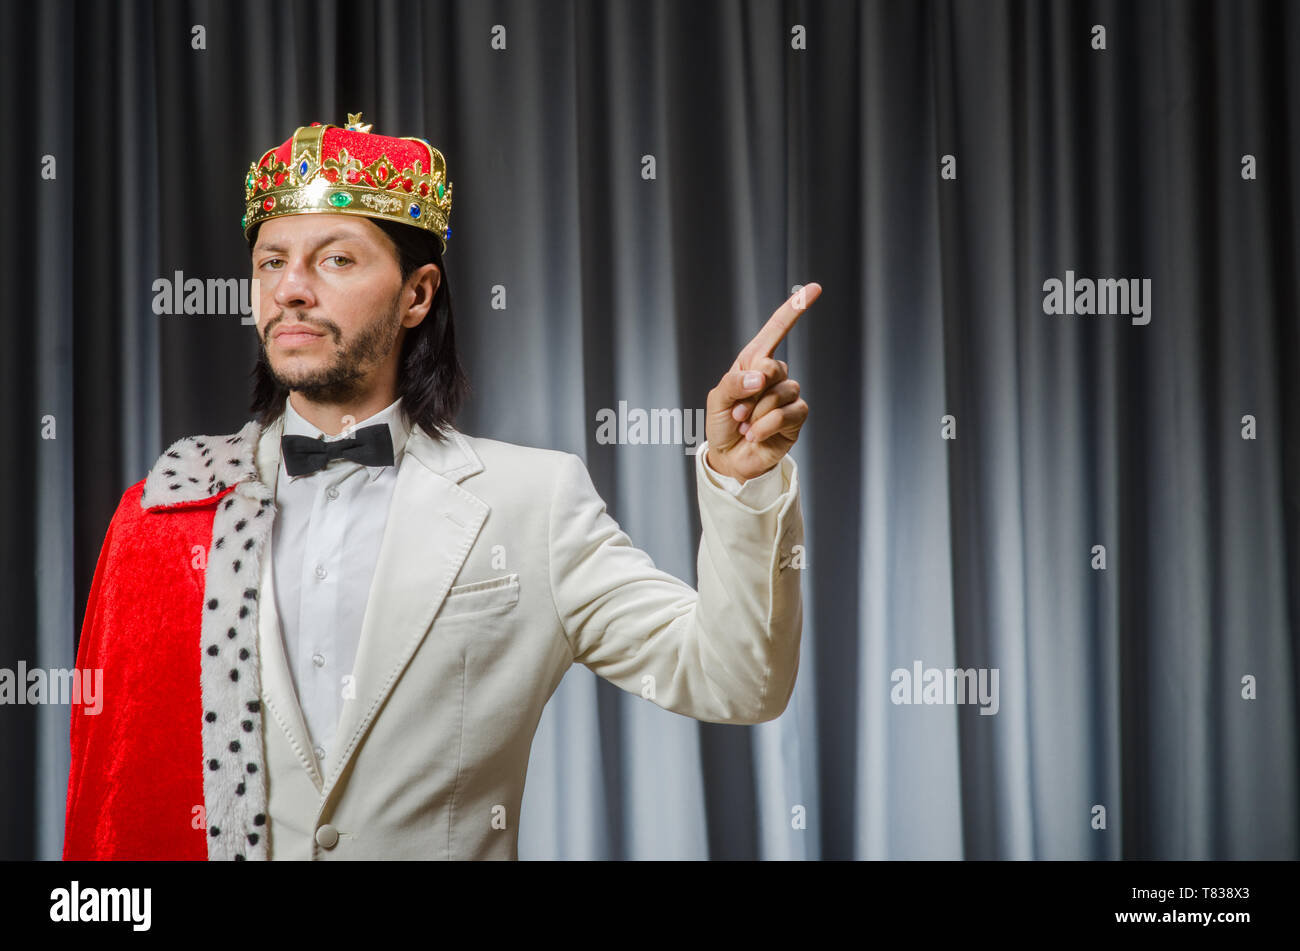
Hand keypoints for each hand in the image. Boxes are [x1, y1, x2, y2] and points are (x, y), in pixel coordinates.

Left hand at [705, 282, 820, 482]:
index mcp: (753, 362)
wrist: (729, 458)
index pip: (776, 330)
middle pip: (773, 367)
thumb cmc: (722, 424)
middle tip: (736, 412)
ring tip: (745, 426)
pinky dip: (766, 426)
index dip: (794, 309)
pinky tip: (756, 435)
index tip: (813, 288)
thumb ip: (734, 383)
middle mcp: (774, 375)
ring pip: (779, 394)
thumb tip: (761, 375)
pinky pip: (786, 413)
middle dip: (750, 391)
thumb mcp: (717, 400)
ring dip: (755, 413)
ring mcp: (788, 395)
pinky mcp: (796, 417)